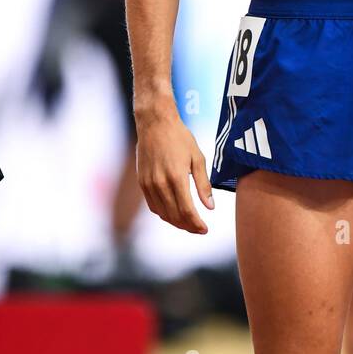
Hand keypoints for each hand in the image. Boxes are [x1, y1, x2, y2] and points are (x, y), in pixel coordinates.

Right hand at [136, 103, 214, 233]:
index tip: (205, 230)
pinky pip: (153, 205)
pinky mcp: (142, 182)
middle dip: (189, 226)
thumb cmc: (180, 137)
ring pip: (163, 213)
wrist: (155, 123)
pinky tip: (174, 213)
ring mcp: (148, 184)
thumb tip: (210, 207)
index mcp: (176, 177)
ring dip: (176, 222)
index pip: (187, 211)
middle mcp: (160, 183)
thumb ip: (204, 184)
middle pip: (175, 215)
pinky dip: (164, 213)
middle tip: (200, 229)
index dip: (196, 224)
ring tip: (189, 224)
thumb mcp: (198, 158)